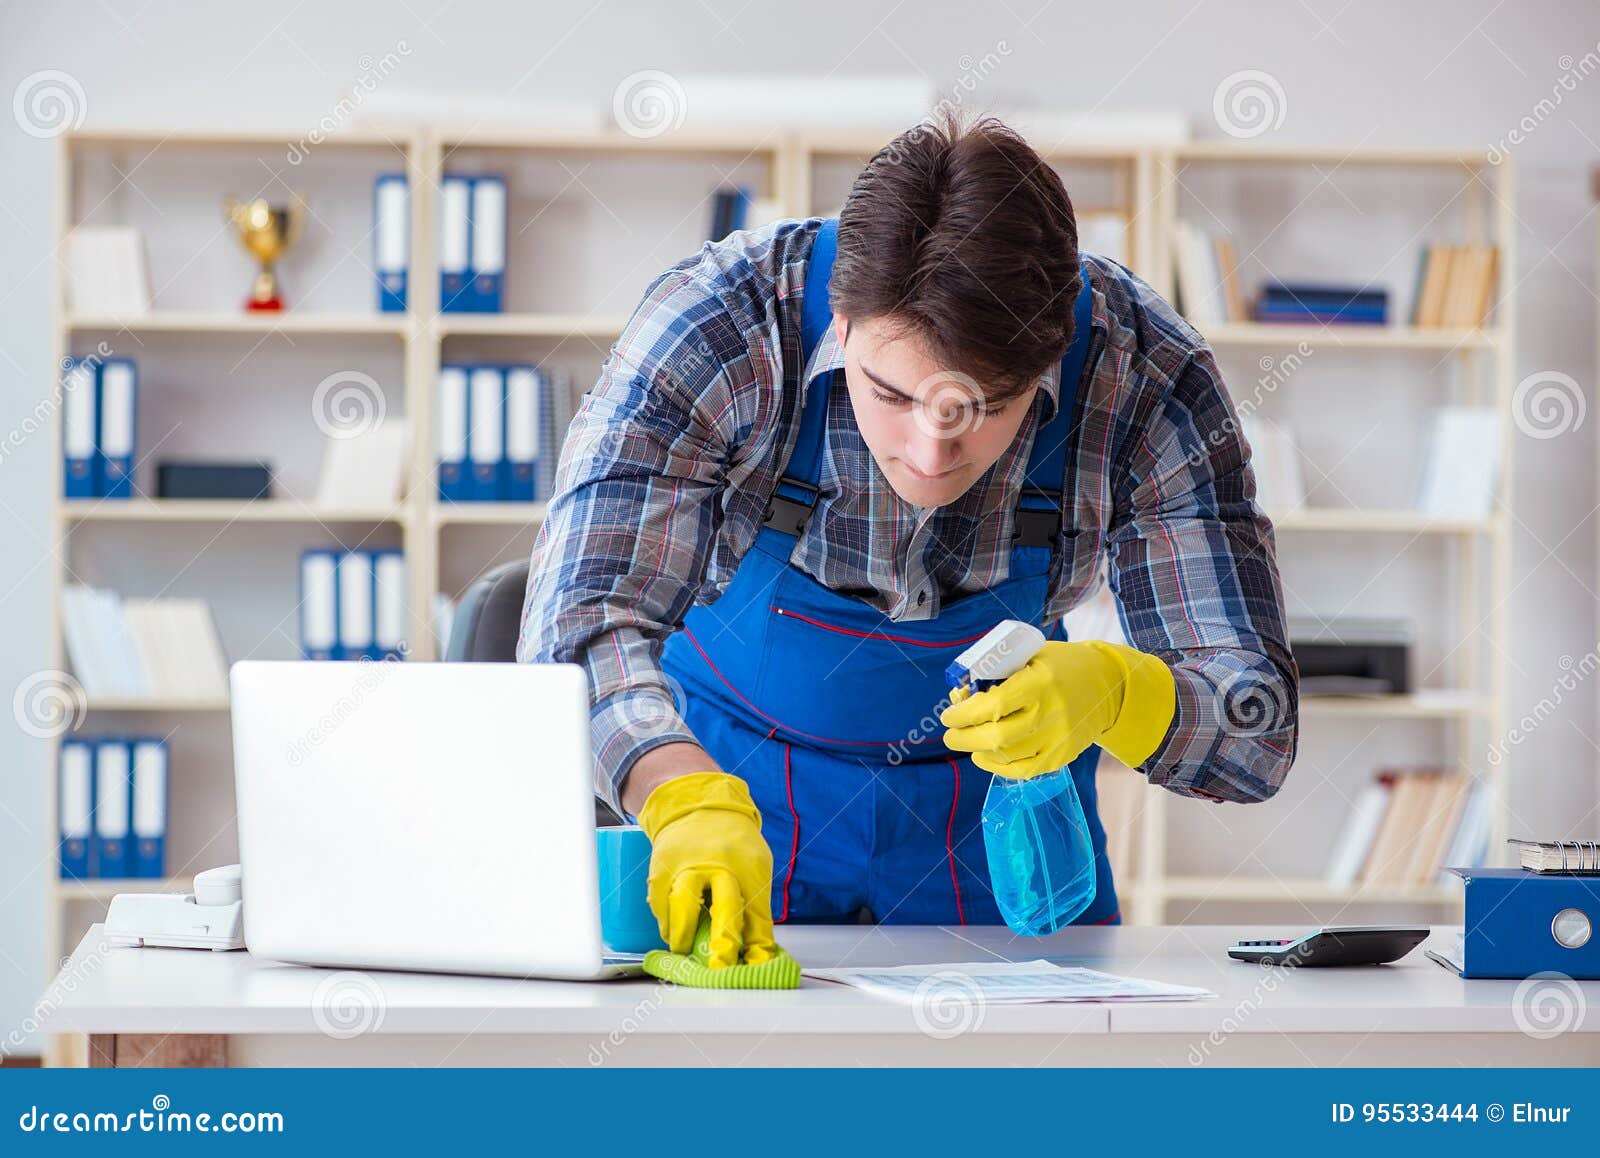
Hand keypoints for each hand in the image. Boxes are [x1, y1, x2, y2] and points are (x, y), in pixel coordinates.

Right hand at [636, 771, 777, 968]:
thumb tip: (758, 954)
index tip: (756, 965)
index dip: (757, 943)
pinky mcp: (661, 869)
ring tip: (686, 950)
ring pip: (684, 906)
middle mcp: (720, 864)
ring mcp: (688, 865)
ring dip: (684, 937)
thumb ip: (756, 910)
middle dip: (723, 942)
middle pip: (725, 907)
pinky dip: (666, 924)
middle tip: (718, 965)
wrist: (698, 806)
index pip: (757, 912)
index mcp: (749, 866)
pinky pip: (660, 905)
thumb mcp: (755, 868)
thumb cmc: (732, 843)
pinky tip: (672, 932)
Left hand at [941, 640, 1175, 777]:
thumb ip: (998, 672)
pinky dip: (998, 767)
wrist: (1108, 686)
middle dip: (964, 737)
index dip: (964, 713)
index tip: (948, 714)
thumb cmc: (1062, 665)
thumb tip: (960, 694)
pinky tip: (984, 757)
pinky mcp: (1062, 756)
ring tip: (965, 741)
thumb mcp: (1031, 656)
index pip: (994, 704)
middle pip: (997, 737)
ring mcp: (1058, 738)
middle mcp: (1050, 713)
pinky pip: (1024, 770)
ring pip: (1007, 756)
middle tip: (949, 733)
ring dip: (977, 751)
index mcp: (1040, 682)